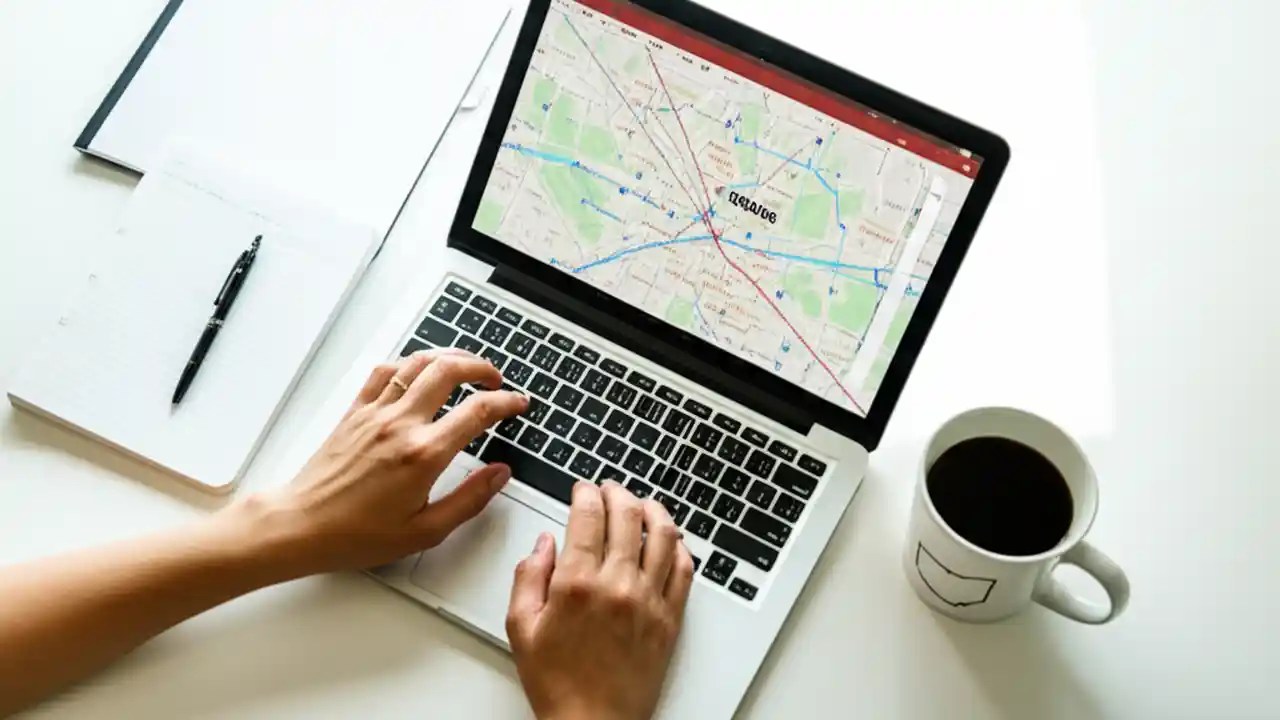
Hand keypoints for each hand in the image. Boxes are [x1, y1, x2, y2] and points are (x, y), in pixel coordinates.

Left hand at [243, 349, 527, 576]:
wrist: (300, 526)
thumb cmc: (355, 535)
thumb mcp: (425, 531)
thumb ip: (469, 500)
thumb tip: (499, 475)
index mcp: (423, 455)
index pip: (477, 411)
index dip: (505, 402)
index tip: (517, 404)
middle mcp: (400, 425)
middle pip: (449, 371)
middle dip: (481, 367)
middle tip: (496, 379)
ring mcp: (375, 414)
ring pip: (418, 362)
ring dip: (449, 357)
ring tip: (466, 367)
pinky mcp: (355, 412)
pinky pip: (385, 372)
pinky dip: (408, 363)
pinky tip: (418, 370)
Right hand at [507, 481, 694, 719]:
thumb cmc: (557, 683)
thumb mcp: (520, 628)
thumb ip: (528, 577)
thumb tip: (544, 544)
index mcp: (576, 584)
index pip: (588, 516)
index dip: (586, 493)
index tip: (583, 489)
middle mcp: (617, 586)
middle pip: (627, 515)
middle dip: (617, 492)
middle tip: (610, 489)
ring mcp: (648, 600)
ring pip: (663, 535)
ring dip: (653, 510)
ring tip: (643, 504)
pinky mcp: (670, 618)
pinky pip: (685, 570)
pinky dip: (679, 546)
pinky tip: (670, 540)